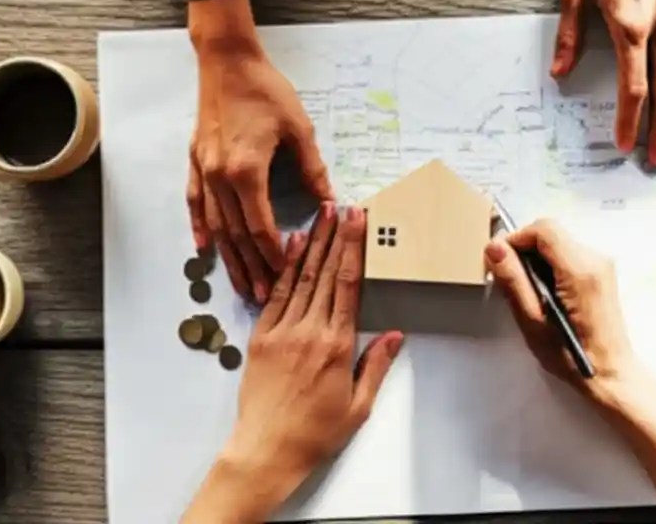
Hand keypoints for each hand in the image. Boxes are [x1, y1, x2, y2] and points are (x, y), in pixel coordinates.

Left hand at [184, 205, 403, 522]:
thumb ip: (375, 365)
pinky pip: (275, 295)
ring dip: (311, 243)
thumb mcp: (358, 405)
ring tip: (321, 215)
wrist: (266, 450)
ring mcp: (281, 331)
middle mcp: (309, 331)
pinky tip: (292, 247)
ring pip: (300, 277)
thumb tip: (394, 335)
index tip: (358, 222)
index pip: (348, 284)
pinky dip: (284, 268)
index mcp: (337, 345)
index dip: (353, 248)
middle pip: (325, 272)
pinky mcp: (260, 338)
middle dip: (335, 235)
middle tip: (342, 206)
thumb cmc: (315, 433)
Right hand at [189, 0, 334, 302]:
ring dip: (227, 257)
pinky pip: (195, 202)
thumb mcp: (298, 128)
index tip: (286, 275)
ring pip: (215, 224)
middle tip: (262, 296)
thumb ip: (313, 169)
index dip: (274, 254)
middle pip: (235, 234)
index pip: (260, 227)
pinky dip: (200, 227)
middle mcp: (220, 176)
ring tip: (238, 283)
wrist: (227, 60)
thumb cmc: (265, 89)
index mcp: (247, 170)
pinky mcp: (196, 161)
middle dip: (251, 267)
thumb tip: (331, 201)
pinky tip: (204, 248)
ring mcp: (204, 170)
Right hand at [484, 219, 634, 406]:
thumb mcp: (532, 320)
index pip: (543, 229)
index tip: (501, 259)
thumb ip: (513, 279)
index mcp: (580, 270)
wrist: (609, 372)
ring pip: (558, 243)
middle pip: (550, 233)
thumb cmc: (573, 356)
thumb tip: (495, 248)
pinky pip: (568, 255)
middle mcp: (595, 260)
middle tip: (512, 280)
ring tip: (530, 293)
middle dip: (525, 250)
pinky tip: (546, 294)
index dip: (516, 239)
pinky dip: (550, 267)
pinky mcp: (600, 273)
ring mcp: (601, 265)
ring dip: (537, 260)